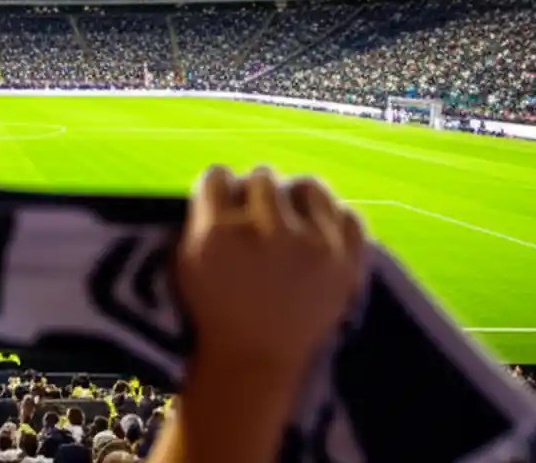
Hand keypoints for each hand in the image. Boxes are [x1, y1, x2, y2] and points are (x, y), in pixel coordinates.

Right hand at [176, 166, 365, 373]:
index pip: (218, 175)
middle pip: (262, 177)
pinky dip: (333, 222)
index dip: (218, 190)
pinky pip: (348, 214)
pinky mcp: (347, 262)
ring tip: (290, 219)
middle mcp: (267, 233)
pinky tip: (317, 235)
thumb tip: (229, 177)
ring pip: (308, 186)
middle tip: (254, 217)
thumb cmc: (214, 308)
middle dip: (254, 194)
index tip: (222, 205)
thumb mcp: (188, 260)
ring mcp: (313, 246)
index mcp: (220, 233)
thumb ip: (202, 215)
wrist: (256, 360)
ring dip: (295, 199)